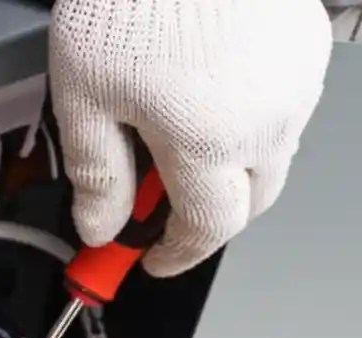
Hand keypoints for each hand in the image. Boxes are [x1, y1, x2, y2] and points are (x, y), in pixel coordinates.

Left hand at [50, 0, 331, 276]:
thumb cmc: (127, 2)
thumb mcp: (83, 100)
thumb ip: (96, 174)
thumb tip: (99, 229)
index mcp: (211, 142)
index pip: (207, 230)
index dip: (174, 255)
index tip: (148, 259)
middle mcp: (268, 120)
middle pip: (249, 201)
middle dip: (203, 217)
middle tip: (152, 207)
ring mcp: (297, 82)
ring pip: (270, 155)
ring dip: (228, 167)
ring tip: (171, 138)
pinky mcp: (308, 46)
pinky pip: (284, 107)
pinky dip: (247, 121)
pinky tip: (204, 94)